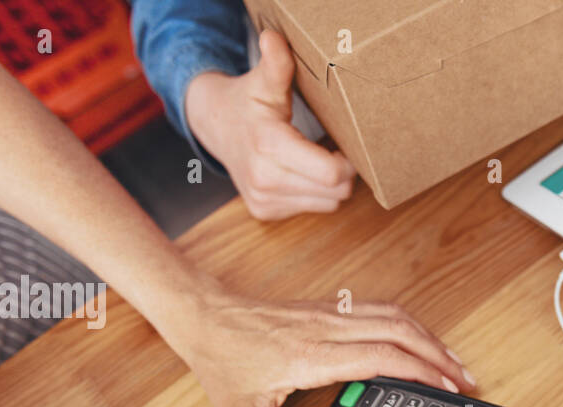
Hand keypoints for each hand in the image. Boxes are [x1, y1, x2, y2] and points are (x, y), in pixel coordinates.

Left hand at [167, 284, 474, 406]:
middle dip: (440, 356)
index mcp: (310, 356)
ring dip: (430, 338)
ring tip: (453, 364)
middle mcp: (325, 330)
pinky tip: (420, 343)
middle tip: (465, 382)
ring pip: (395, 317)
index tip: (445, 389)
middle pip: (400, 332)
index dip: (421, 370)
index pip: (381, 356)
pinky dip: (409, 327)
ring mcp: (329, 315)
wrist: (203, 318)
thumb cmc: (221, 361)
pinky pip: (380, 311)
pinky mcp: (328, 310)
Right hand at [184, 30, 355, 219]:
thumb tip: (274, 39)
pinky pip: (309, 210)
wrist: (215, 127)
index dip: (348, 163)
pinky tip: (300, 173)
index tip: (346, 148)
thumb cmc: (247, 103)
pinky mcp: (264, 212)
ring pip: (326, 204)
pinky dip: (312, 194)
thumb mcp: (264, 82)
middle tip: (336, 152)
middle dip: (342, 174)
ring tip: (317, 161)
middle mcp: (264, 180)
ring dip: (329, 186)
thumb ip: (276, 64)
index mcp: (269, 146)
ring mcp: (263, 200)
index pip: (331, 174)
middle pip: (335, 192)